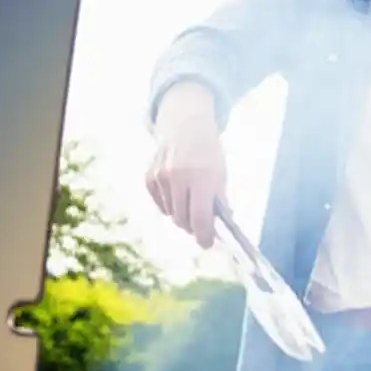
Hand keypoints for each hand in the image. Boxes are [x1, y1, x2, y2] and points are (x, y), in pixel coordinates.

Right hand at [145, 83, 225, 248]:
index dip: (204, 235)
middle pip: (183, 219)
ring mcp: (160, 177)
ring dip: (182, 215)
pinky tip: (178, 193)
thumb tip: (216, 229)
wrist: (185, 126)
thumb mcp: (221, 174)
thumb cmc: (209, 153)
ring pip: (171, 213)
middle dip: (193, 227)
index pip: (200, 217)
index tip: (207, 243)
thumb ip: (219, 201)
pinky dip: (170, 205)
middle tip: (202, 228)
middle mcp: (179, 177)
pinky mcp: (149, 177)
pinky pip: (160, 204)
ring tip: (192, 202)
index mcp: (202, 176)